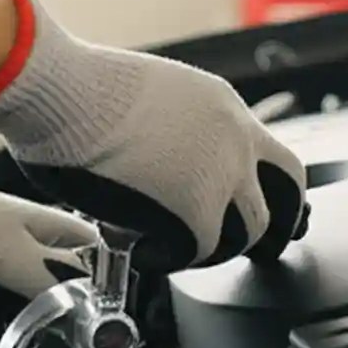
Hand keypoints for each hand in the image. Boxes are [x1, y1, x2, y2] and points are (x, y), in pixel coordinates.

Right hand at [0, 0, 307, 273]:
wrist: (59, 88)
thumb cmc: (78, 90)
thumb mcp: (150, 101)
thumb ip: (174, 135)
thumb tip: (162, 170)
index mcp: (224, 107)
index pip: (273, 159)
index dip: (267, 193)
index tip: (254, 212)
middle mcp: (235, 138)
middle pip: (289, 197)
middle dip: (273, 231)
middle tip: (255, 252)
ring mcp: (221, 174)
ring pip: (246, 234)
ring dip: (209, 250)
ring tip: (166, 247)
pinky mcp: (195, 209)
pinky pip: (199, 253)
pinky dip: (170, 259)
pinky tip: (140, 251)